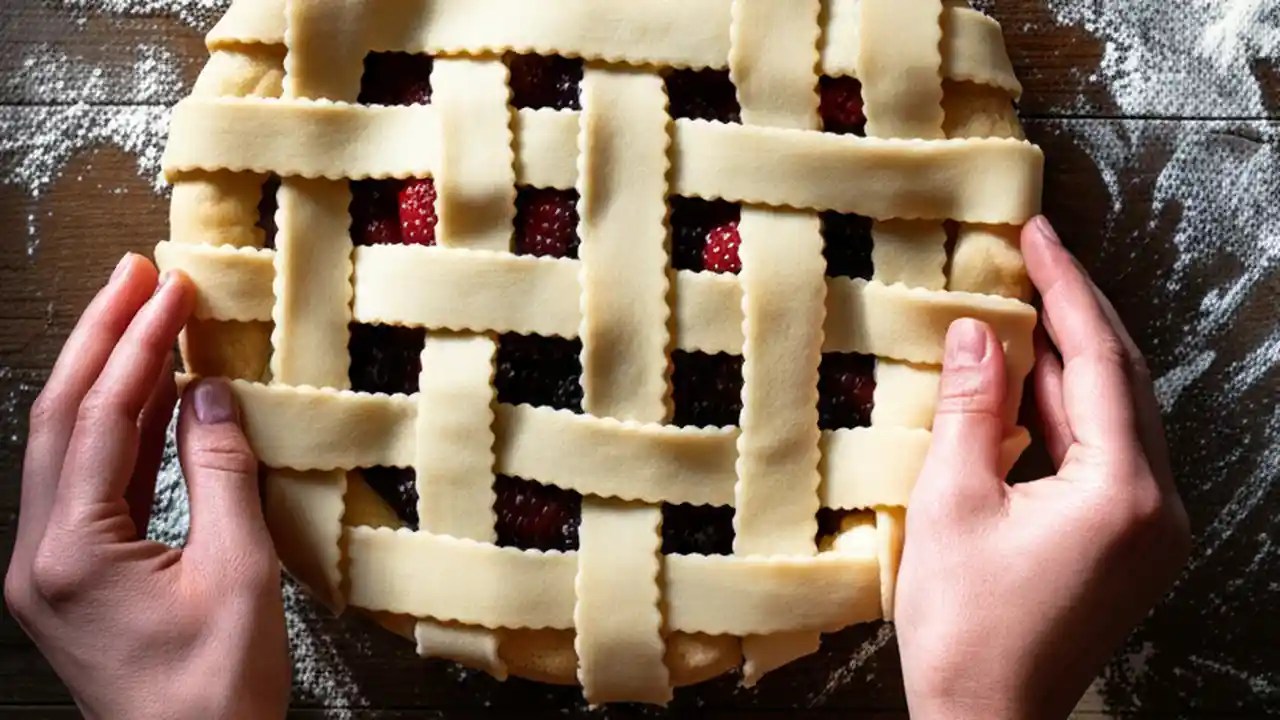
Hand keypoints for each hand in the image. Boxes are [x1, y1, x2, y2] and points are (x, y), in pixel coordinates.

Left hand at [4, 255, 289, 719]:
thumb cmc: (214, 694)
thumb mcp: (238, 576)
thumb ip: (220, 476)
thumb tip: (212, 395)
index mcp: (71, 554)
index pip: (103, 419)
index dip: (138, 345)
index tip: (170, 290)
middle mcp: (40, 555)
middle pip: (62, 418)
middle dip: (100, 338)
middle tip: (136, 275)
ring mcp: (49, 567)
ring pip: (69, 445)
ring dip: (107, 376)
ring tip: (143, 317)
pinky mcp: (71, 577)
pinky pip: (90, 482)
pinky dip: (122, 429)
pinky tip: (156, 397)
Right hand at [895, 217, 1190, 718]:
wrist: (987, 719)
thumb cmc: (965, 627)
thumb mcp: (952, 503)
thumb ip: (972, 409)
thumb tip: (981, 333)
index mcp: (1122, 492)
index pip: (1099, 360)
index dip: (1064, 289)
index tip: (1038, 235)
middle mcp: (1158, 506)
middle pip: (1123, 380)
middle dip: (1076, 313)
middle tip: (1036, 256)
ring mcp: (1154, 528)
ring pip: (1120, 415)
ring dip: (1073, 361)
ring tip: (1027, 309)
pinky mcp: (1133, 544)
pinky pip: (1111, 453)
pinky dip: (1073, 412)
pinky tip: (1033, 386)